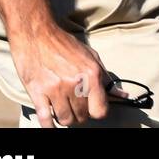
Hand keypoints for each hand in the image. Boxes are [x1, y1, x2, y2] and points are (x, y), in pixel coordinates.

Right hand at [9, 22, 123, 126]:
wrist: (37, 33)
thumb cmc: (65, 44)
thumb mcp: (91, 56)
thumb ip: (106, 78)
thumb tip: (122, 95)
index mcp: (91, 75)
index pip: (100, 110)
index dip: (97, 112)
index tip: (93, 108)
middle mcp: (75, 83)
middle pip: (82, 116)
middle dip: (80, 114)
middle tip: (76, 106)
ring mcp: (55, 89)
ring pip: (65, 120)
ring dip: (65, 118)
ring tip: (64, 109)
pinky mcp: (37, 92)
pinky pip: (45, 119)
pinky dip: (49, 125)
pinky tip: (50, 123)